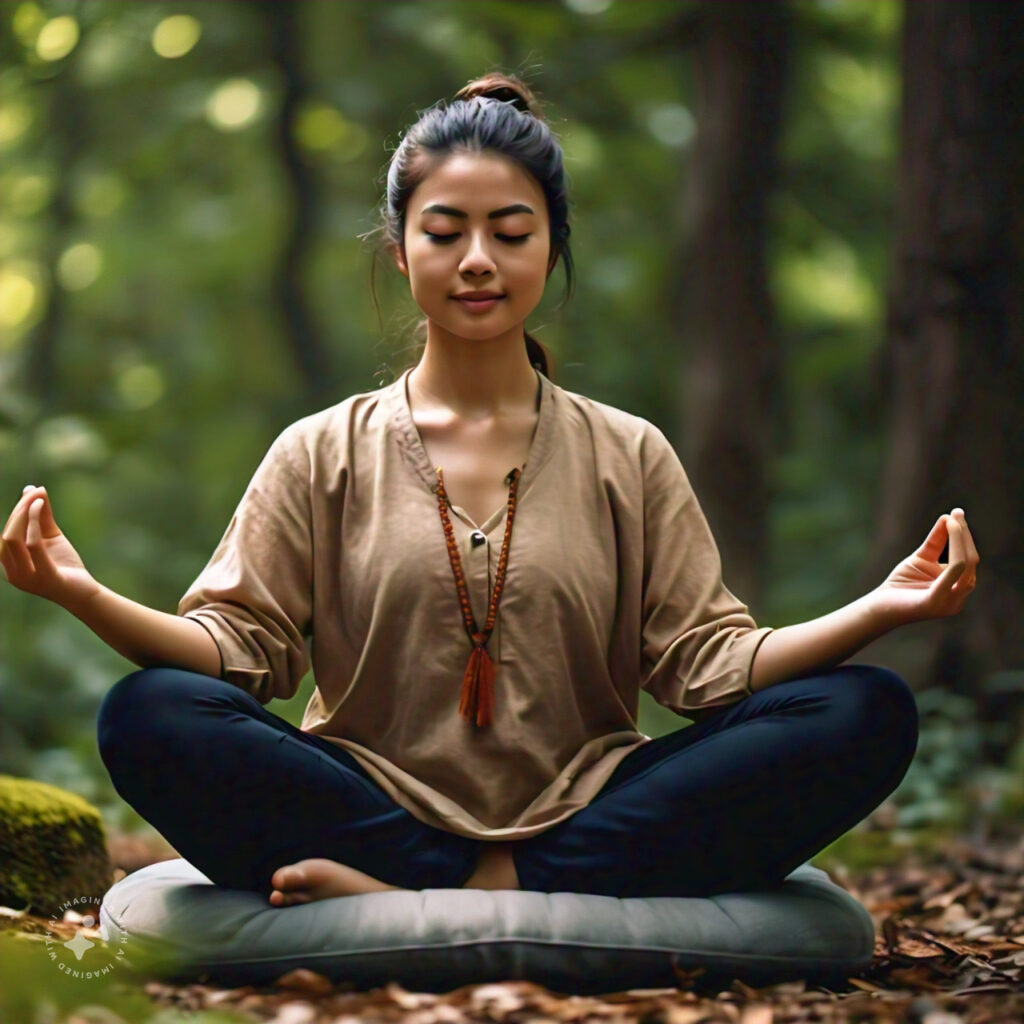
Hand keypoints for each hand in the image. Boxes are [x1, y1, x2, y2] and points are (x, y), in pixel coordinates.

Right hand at [0, 485, 99, 607]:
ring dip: (25, 514)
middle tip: (35, 492)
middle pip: (7, 535)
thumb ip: (42, 517)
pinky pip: (33, 545)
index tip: (30, 493)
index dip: (15, 513)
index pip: (5, 536)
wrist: (86, 593)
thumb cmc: (66, 565)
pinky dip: (34, 523)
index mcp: (12, 565)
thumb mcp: (52, 538)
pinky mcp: (45, 576)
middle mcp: (13, 574)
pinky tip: (41, 507)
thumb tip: (33, 489)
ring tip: (38, 497)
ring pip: (14, 539)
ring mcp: (27, 578)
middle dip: (19, 511)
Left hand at [871, 507, 978, 625]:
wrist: (878, 607)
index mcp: (958, 587)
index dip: (964, 536)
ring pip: (964, 568)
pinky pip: (950, 578)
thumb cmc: (901, 583)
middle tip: (955, 514)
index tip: (956, 513)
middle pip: (971, 562)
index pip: (970, 558)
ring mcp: (948, 603)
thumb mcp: (921, 558)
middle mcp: (958, 597)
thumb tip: (947, 518)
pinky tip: (950, 535)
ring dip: (960, 542)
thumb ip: (936, 541)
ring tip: (952, 523)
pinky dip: (953, 557)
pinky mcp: (933, 604)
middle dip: (964, 536)